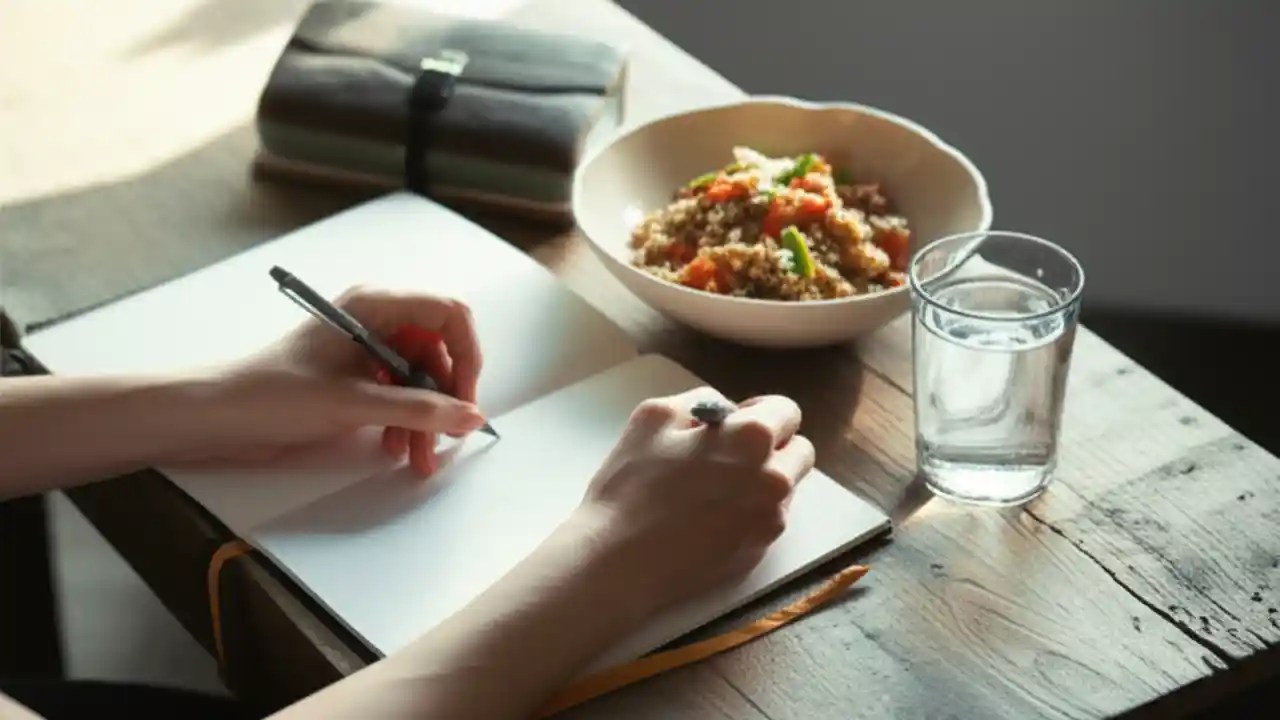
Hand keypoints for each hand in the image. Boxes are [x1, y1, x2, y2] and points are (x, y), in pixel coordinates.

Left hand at [187, 286, 487, 473]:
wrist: (219, 416)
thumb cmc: (275, 393)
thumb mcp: (354, 403)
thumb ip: (418, 410)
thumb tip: (471, 418)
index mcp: (375, 305)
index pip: (448, 314)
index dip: (467, 354)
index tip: (466, 398)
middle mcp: (376, 320)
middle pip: (438, 351)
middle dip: (445, 397)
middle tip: (445, 438)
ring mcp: (366, 348)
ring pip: (421, 379)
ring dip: (425, 417)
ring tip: (418, 458)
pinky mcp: (356, 376)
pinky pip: (398, 393)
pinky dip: (404, 421)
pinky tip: (396, 448)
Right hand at [577, 388, 813, 617]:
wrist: (617, 562)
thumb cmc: (630, 485)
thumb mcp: (655, 416)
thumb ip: (702, 400)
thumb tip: (728, 411)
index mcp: (753, 437)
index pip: (787, 411)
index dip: (760, 411)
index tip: (735, 424)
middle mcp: (775, 478)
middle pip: (799, 450)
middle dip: (772, 446)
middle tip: (728, 457)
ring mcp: (770, 520)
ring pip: (785, 488)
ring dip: (763, 481)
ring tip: (716, 491)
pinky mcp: (759, 552)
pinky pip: (768, 520)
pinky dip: (750, 513)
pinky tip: (711, 519)